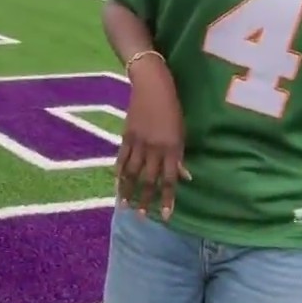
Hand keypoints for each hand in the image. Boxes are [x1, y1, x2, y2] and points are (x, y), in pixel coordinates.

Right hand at [114, 58, 189, 216]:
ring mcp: (138, 142)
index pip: (170, 179)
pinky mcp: (126, 136)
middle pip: (148, 179)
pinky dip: (119, 173)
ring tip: (125, 206)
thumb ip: (179, 156)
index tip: (166, 216)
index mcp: (171, 148)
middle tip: (142, 216)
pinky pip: (121, 159)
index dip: (168, 199)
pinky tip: (117, 185)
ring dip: (128, 191)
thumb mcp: (182, 132)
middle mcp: (154, 148)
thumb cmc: (172, 108)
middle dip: (145, 199)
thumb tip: (184, 177)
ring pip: (132, 172)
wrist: (152, 86)